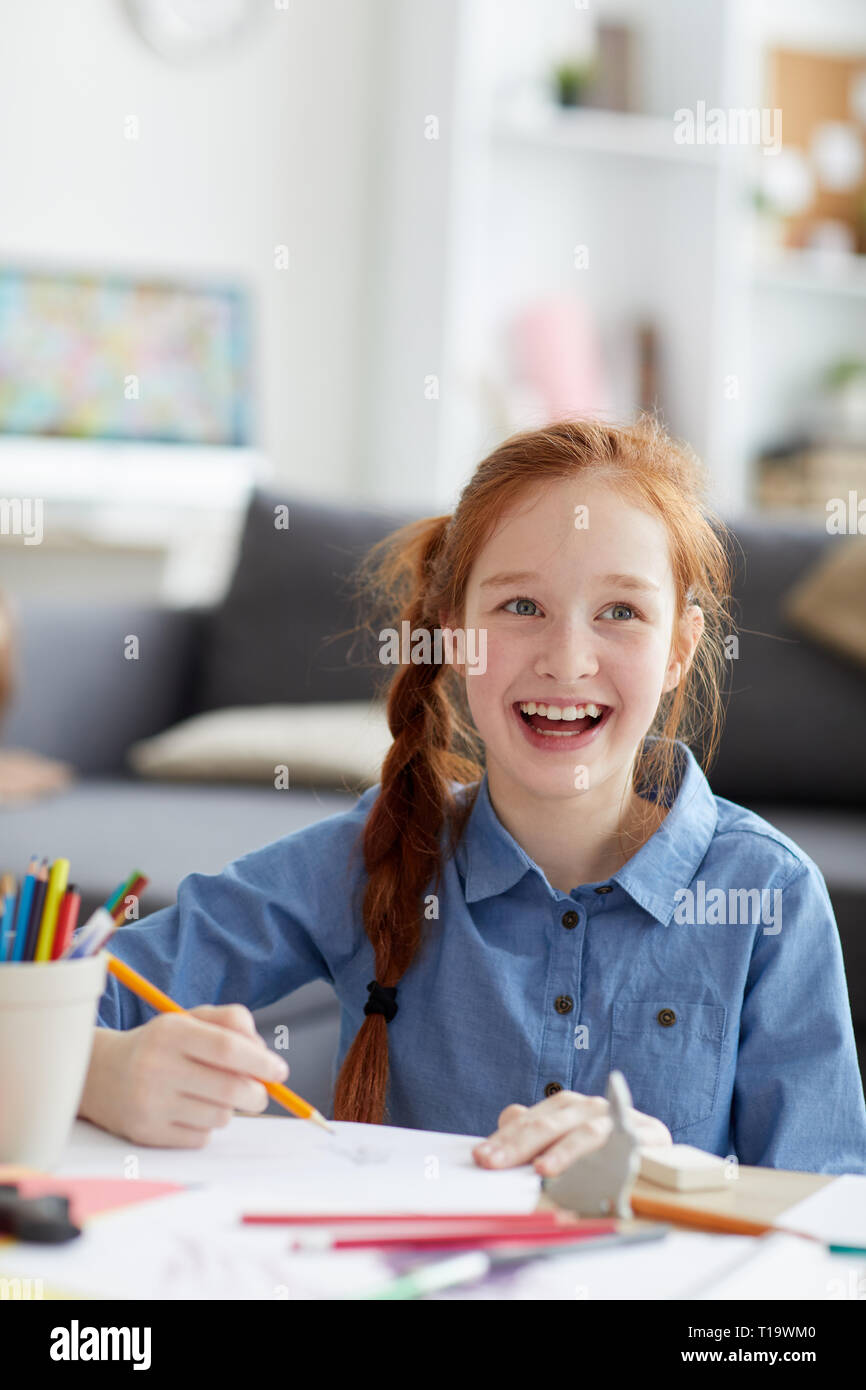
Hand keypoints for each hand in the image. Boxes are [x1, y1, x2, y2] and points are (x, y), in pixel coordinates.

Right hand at [78, 1003, 289, 1147]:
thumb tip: (264, 1052)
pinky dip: (206, 1127)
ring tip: (209, 1095)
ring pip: (220, 1116)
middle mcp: (157, 1067)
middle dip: (258, 1094)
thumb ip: (231, 1022)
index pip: (227, 1048)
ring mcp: (150, 1104)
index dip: (261, 1061)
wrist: (99, 1073)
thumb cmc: (159, 1044)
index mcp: (171, 1032)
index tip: (280, 1071)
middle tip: (260, 1092)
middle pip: (230, 1089)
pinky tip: (188, 1111)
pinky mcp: (146, 1134)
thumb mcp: (190, 1019)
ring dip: (229, 1109)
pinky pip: (201, 1138)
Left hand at [472, 1090, 671, 1176]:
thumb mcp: (563, 1143)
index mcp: (563, 1107)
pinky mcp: (644, 1134)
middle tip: (494, 1163)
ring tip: (542, 1170)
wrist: (658, 1155)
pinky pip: (625, 1138)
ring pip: (583, 1132)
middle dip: (518, 1145)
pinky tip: (602, 1148)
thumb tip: (507, 1118)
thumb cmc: (602, 1154)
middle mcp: (587, 1107)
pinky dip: (612, 1143)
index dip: (503, 1139)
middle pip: (547, 1125)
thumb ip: (535, 1134)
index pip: (527, 1122)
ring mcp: (615, 1118)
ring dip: (563, 1152)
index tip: (481, 1158)